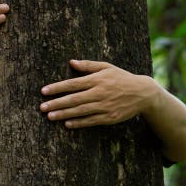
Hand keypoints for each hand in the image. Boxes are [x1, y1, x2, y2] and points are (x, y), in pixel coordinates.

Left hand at [40, 60, 158, 127]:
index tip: (44, 91)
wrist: (144, 93)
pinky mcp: (110, 117)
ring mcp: (105, 106)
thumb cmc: (121, 78)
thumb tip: (71, 62)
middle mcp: (99, 93)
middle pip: (74, 99)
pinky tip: (67, 124)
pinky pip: (92, 121)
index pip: (73, 84)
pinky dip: (79, 123)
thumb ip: (88, 65)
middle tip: (42, 107)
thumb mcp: (106, 67)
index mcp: (97, 79)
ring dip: (64, 114)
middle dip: (57, 103)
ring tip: (50, 116)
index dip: (57, 88)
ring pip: (81, 111)